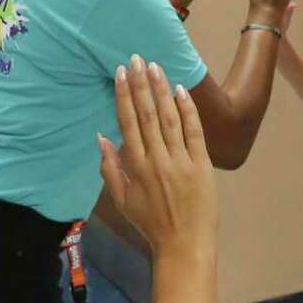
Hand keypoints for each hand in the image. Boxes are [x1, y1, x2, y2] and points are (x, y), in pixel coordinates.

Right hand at [98, 56, 215, 254]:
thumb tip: (100, 137)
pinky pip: (194, 132)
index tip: (121, 73)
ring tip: (155, 67)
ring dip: (161, 90)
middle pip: (147, 114)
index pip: (128, 122)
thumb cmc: (151, 224)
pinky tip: (180, 91)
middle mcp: (157, 159)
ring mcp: (181, 161)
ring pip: (169, 118)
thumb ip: (109, 168)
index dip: (124, 95)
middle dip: (141, 84)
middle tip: (136, 58)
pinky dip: (188, 110)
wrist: (184, 244)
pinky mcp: (202, 165)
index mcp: (136, 167)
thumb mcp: (122, 200)